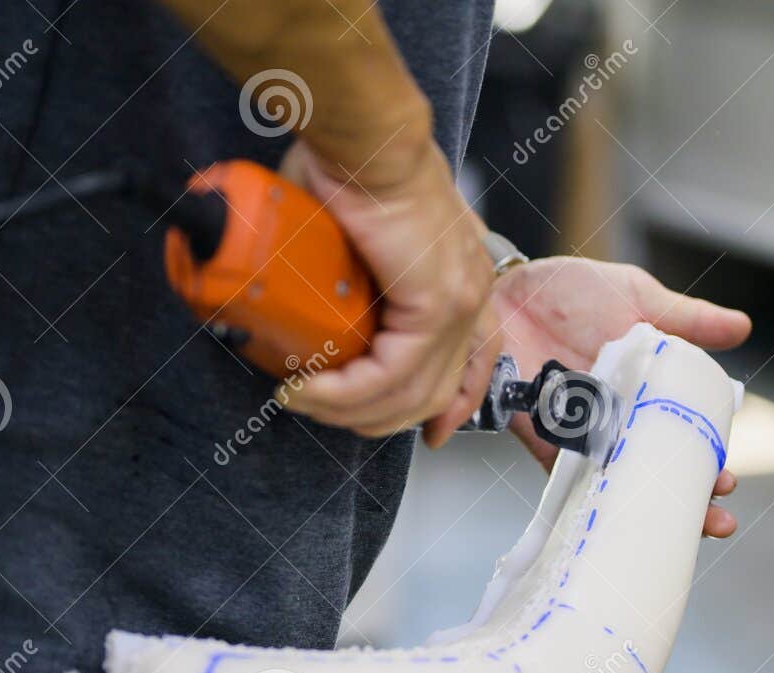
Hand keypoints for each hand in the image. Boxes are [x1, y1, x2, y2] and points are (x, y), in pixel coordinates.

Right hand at [275, 138, 499, 444]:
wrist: (365, 134)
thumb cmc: (354, 162)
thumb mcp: (355, 234)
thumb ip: (343, 273)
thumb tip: (296, 294)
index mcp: (461, 276)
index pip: (477, 361)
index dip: (454, 405)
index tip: (431, 436)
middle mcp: (470, 292)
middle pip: (434, 391)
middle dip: (378, 418)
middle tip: (324, 409)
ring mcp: (459, 301)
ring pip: (409, 393)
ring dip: (348, 408)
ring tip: (303, 397)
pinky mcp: (435, 305)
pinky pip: (390, 376)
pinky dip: (345, 393)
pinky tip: (311, 389)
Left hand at [486, 256, 749, 537]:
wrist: (509, 295)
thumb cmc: (569, 293)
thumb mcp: (636, 298)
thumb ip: (687, 319)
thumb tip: (743, 327)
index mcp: (649, 392)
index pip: (686, 438)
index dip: (708, 465)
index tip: (727, 482)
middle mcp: (621, 422)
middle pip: (660, 474)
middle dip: (689, 505)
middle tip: (715, 522)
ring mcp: (586, 437)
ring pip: (623, 487)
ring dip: (647, 510)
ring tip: (675, 527)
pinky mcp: (549, 444)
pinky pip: (570, 484)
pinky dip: (592, 503)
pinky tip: (615, 519)